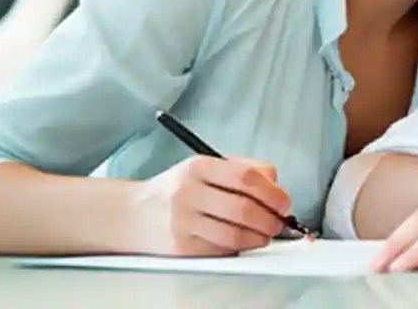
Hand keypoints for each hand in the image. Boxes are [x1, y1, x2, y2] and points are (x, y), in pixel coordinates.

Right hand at [127, 156, 291, 255]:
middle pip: (244, 209)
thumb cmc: (177, 189)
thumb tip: (275, 180)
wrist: (133, 213)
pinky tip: (244, 241)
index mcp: (198, 167)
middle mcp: (188, 192)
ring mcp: (183, 222)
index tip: (284, 202)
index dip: (272, 192)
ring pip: (235, 235)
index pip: (245, 177)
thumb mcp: (205, 167)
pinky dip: (241, 248)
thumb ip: (243, 168)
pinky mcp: (181, 247)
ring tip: (265, 233)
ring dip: (260, 237)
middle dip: (271, 219)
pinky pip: (222, 250)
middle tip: (279, 222)